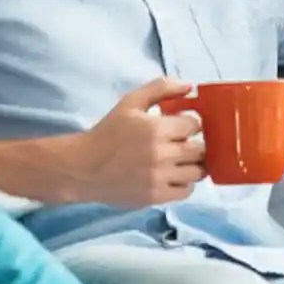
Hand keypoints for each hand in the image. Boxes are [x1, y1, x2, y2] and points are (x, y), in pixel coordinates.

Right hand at [70, 77, 207, 205]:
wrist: (83, 168)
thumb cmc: (108, 133)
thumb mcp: (130, 103)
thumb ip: (160, 89)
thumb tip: (189, 86)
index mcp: (156, 129)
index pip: (195, 125)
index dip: (190, 124)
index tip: (181, 127)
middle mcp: (161, 154)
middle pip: (201, 150)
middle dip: (194, 145)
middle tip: (182, 145)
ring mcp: (159, 178)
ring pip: (198, 172)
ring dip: (193, 165)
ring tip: (180, 161)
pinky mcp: (156, 196)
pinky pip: (186, 191)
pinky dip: (185, 183)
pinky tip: (173, 176)